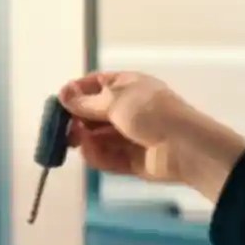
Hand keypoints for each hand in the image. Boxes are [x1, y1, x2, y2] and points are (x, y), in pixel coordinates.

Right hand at [58, 71, 244, 201]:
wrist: (185, 147)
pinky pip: (108, 156)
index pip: (96, 84)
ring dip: (85, 139)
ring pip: (98, 137)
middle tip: (61, 129)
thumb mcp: (115, 100)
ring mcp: (130, 135)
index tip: (59, 102)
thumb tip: (62, 94)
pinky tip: (89, 153)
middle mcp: (128, 108)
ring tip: (77, 142)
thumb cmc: (150, 113)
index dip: (76, 92)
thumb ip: (86, 102)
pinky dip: (97, 155)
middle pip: (94, 113)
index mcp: (128, 86)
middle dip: (77, 120)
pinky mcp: (131, 160)